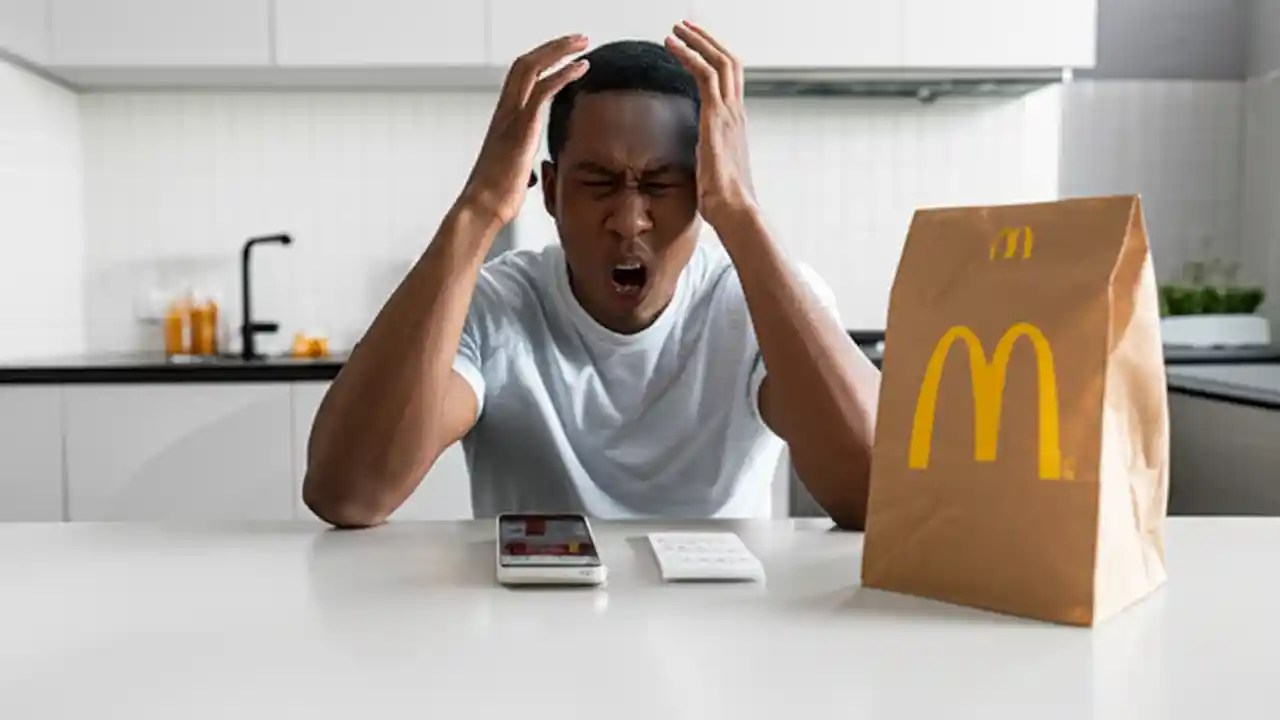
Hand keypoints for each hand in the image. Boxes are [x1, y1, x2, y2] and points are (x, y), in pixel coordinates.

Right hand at [459, 35, 589, 225]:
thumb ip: (521, 163)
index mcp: (503, 121)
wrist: (481, 209)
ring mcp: (511, 119)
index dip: (542, 61)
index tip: (564, 54)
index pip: (519, 78)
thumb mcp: (513, 174)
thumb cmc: (496, 198)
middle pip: (525, 64)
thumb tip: (528, 174)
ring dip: (560, 51)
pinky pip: (541, 91)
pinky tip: (580, 67)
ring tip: (582, 42)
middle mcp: (504, 113)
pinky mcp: (521, 130)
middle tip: (578, 39)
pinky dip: (562, 75)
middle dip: (553, 47)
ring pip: (532, 69)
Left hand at [665, 21, 757, 229]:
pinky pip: (705, 75)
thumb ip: (706, 158)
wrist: (736, 212)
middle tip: (685, 26)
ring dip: (696, 41)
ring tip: (676, 29)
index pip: (731, 80)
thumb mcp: (713, 172)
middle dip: (707, 40)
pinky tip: (672, 46)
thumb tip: (697, 163)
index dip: (714, 58)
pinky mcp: (718, 118)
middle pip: (729, 62)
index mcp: (736, 124)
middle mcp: (737, 114)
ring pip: (718, 62)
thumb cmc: (724, 202)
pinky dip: (688, 55)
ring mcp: (730, 114)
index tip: (695, 46)